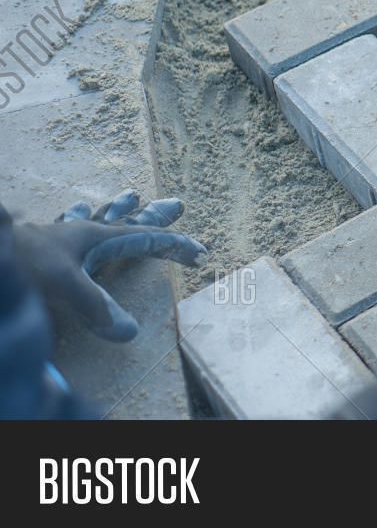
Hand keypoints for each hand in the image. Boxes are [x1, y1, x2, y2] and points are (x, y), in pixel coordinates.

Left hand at [11, 191, 206, 341]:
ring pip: (101, 217)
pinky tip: (78, 210)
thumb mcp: (65, 285)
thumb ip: (97, 306)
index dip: (176, 246)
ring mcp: (65, 235)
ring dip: (120, 209)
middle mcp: (86, 233)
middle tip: (178, 204)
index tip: (201, 254)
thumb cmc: (24, 262)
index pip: (148, 240)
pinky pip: (70, 223)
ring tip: (130, 195)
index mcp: (98, 238)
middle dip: (154, 215)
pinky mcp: (45, 242)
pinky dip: (80, 216)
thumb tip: (130, 332)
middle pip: (129, 220)